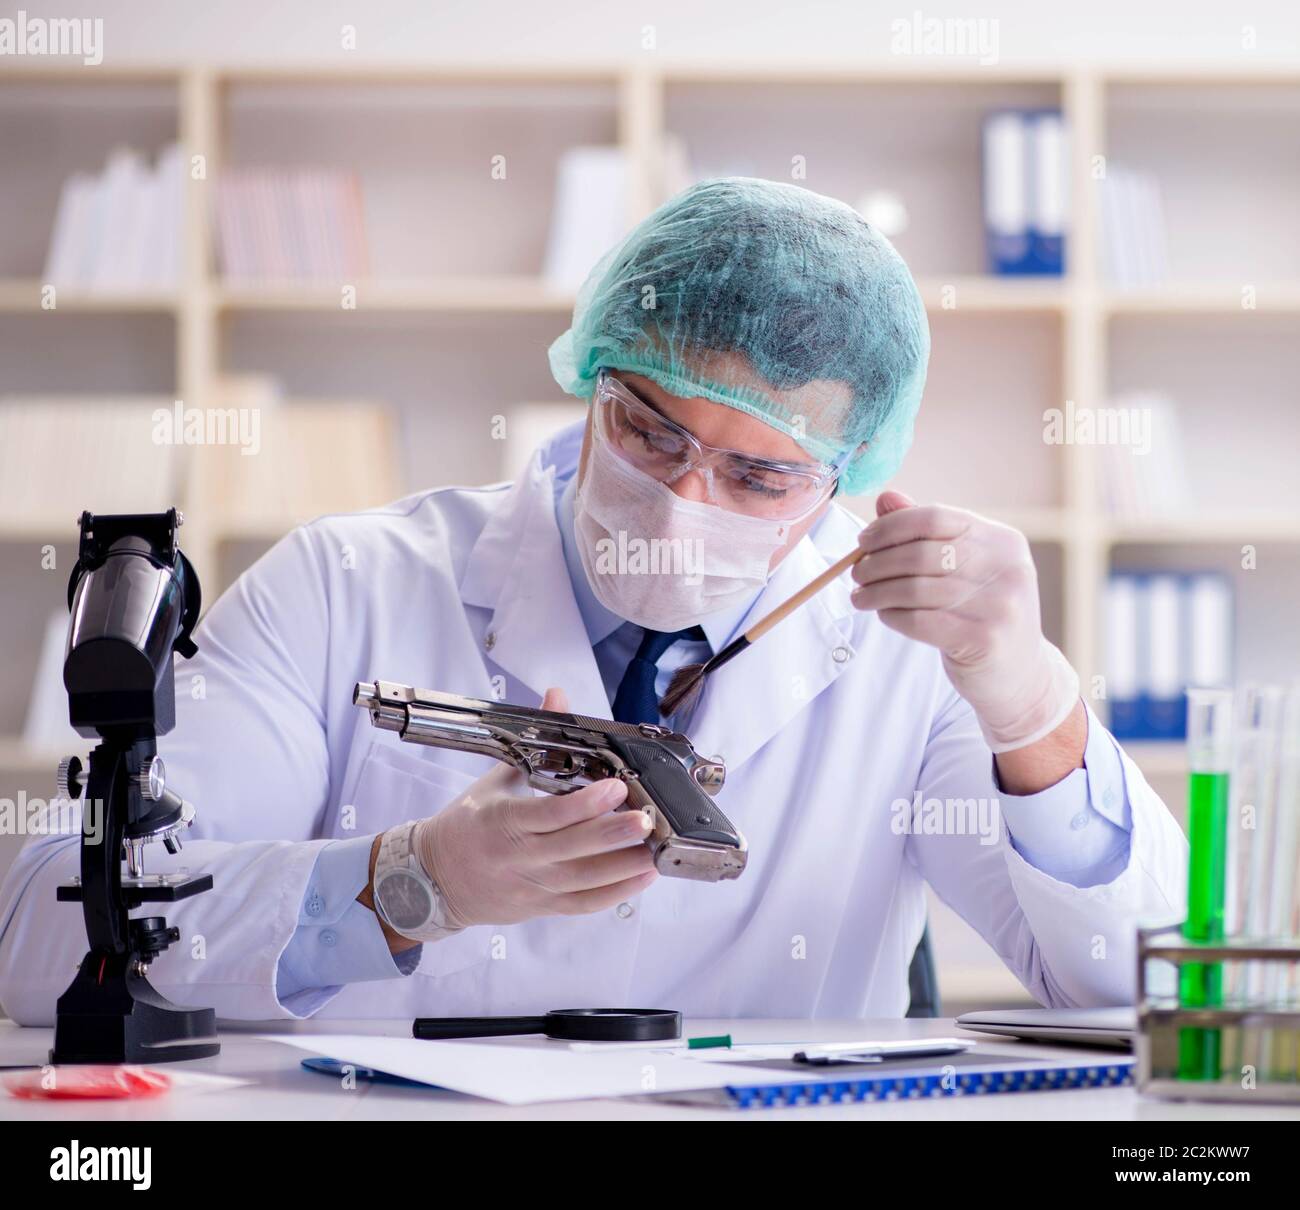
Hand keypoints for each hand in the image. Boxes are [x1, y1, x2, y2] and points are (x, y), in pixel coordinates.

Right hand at [412, 688, 658, 927]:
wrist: (434, 879)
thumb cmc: (467, 825)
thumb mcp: (495, 780)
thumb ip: (534, 741)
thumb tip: (557, 697)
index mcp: (504, 821)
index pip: (549, 814)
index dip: (585, 804)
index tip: (616, 787)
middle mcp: (519, 858)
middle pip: (572, 849)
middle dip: (612, 834)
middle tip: (647, 819)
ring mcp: (532, 886)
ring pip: (582, 881)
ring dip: (623, 867)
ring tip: (655, 849)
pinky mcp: (542, 907)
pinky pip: (582, 904)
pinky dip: (615, 893)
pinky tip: (642, 877)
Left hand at [851, 491, 1078, 752]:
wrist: (1021, 675)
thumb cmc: (981, 613)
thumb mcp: (964, 568)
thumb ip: (927, 533)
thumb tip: (886, 498)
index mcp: (1002, 540)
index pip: (934, 518)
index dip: (891, 526)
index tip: (864, 540)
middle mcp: (1007, 567)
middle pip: (921, 554)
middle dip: (878, 562)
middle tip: (856, 573)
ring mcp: (1000, 604)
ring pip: (915, 589)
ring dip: (877, 592)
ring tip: (860, 596)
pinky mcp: (985, 640)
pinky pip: (920, 621)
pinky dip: (892, 616)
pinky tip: (884, 615)